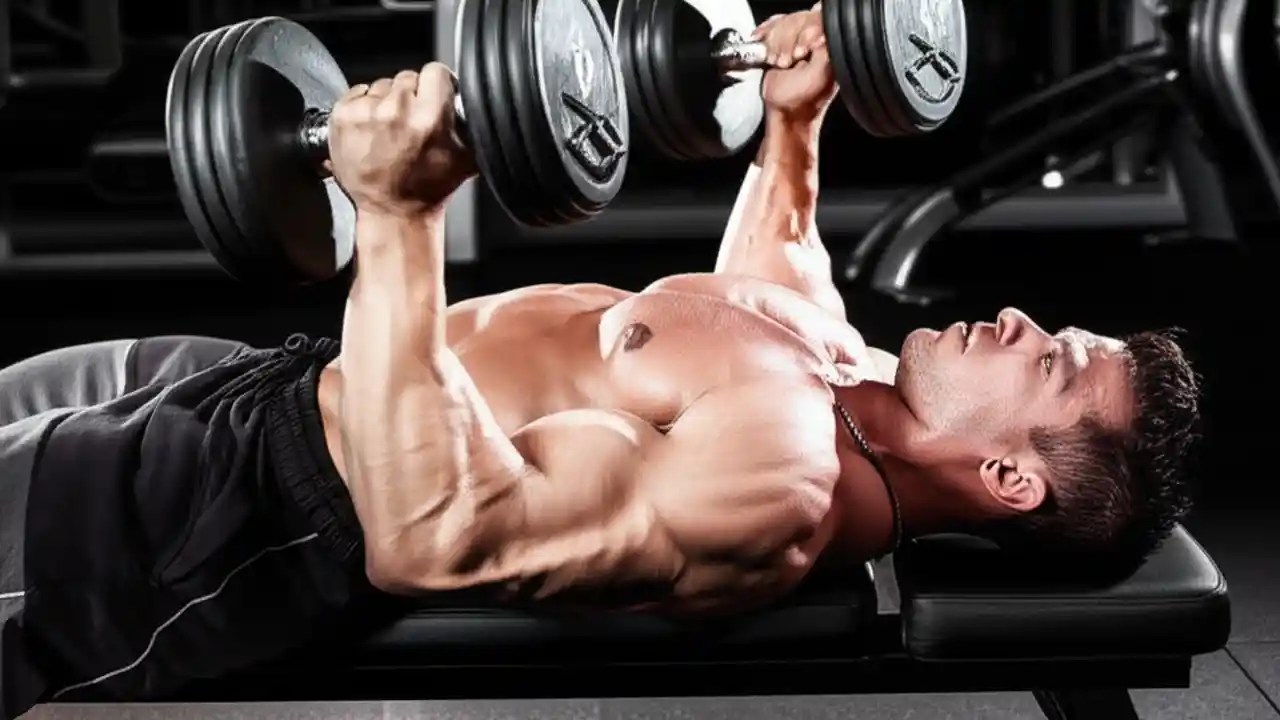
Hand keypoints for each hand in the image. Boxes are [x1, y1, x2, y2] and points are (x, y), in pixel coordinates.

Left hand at [328, 63, 475, 218]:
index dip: (437, 85)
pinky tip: (372, 133)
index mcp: (429, 117)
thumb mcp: (467, 157)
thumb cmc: (428, 189)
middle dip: (412, 98)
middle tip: (411, 126)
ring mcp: (366, 113)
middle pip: (407, 77)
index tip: (434, 98)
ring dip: (386, 104)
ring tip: (390, 133)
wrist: (392, 211)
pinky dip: (364, 109)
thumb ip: (474, 123)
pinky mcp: (342, 116)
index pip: (435, 71)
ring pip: (382, 86)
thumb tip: (479, 99)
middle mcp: (396, 111)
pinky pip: (358, 94)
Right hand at [752, 7, 837, 123]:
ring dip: (775, 44)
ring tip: (778, 64)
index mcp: (830, 46)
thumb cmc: (803, 101)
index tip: (799, 53)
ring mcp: (796, 41)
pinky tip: (768, 54)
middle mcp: (815, 41)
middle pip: (798, 19)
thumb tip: (820, 32)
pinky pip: (771, 27)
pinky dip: (765, 37)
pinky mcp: (779, 44)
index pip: (818, 20)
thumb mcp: (820, 75)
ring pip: (782, 23)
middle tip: (787, 62)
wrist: (784, 114)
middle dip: (787, 41)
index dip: (805, 33)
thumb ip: (825, 49)